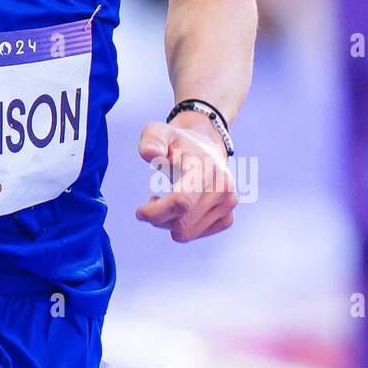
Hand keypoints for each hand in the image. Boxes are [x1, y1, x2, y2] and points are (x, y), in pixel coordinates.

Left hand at [135, 119, 236, 241]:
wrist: (206, 148)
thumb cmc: (176, 142)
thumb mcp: (159, 132)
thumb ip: (152, 139)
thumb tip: (152, 153)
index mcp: (205, 168)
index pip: (181, 202)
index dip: (156, 212)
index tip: (140, 211)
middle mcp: (222, 188)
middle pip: (180, 223)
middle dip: (158, 217)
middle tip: (152, 199)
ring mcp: (228, 204)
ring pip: (186, 233)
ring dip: (168, 222)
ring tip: (166, 200)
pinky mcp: (227, 217)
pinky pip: (195, 234)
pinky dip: (181, 226)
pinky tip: (180, 208)